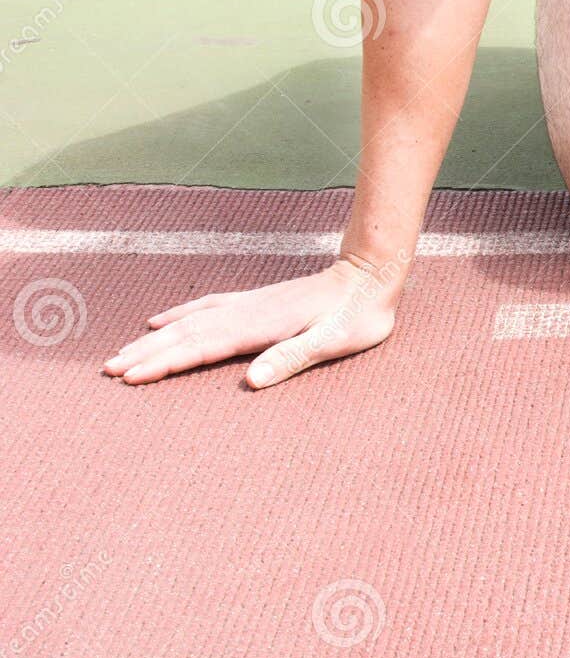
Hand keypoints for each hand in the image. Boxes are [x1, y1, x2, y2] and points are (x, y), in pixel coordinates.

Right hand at [103, 256, 401, 388]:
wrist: (371, 276)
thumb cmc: (358, 316)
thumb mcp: (333, 343)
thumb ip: (291, 359)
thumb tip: (251, 381)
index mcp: (261, 327)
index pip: (202, 349)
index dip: (165, 364)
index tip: (131, 377)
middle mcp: (247, 312)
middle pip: (186, 335)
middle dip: (146, 353)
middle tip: (109, 371)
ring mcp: (249, 304)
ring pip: (190, 321)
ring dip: (155, 338)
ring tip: (122, 352)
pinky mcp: (256, 301)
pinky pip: (206, 307)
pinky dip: (179, 315)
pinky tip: (162, 320)